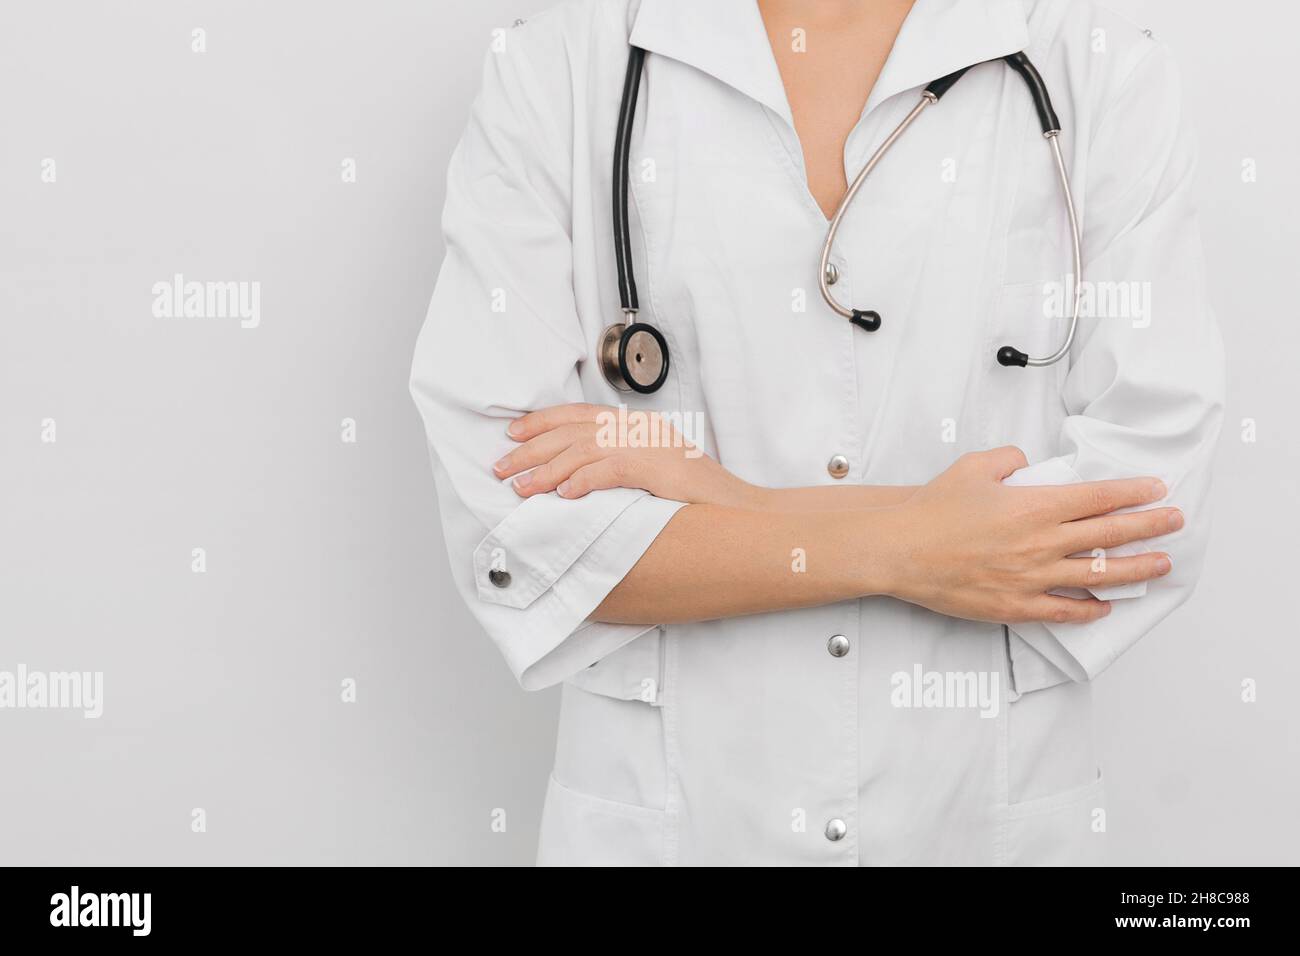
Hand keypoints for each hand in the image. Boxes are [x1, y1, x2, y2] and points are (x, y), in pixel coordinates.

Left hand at [494, 403, 757, 506]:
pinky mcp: (659, 468)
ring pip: (583, 450)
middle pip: (573, 430)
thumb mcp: (656, 473)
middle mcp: (642, 429)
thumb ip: (620, 466)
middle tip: (501, 468)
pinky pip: (610, 469)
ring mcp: (651, 446)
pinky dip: (582, 481)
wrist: (743, 511)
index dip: (542, 422)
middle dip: (531, 449)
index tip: (513, 435)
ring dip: (546, 470)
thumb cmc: (700, 500)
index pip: (581, 414)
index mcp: (639, 425)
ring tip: (521, 489)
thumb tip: (575, 477)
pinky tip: (562, 496)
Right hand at [879, 446, 1181, 624]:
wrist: (901, 550)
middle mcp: (1042, 543)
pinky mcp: (1016, 606)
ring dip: (1136, 569)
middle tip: (1174, 521)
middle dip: (1150, 526)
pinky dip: (1090, 610)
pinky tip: (1106, 605)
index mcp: (1035, 506)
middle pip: (1110, 534)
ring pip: (1099, 575)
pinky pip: (1065, 611)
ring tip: (1161, 564)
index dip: (1134, 493)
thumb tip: (1027, 462)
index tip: (1157, 489)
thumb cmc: (934, 509)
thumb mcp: (974, 467)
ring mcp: (1032, 578)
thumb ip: (1009, 458)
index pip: (1099, 498)